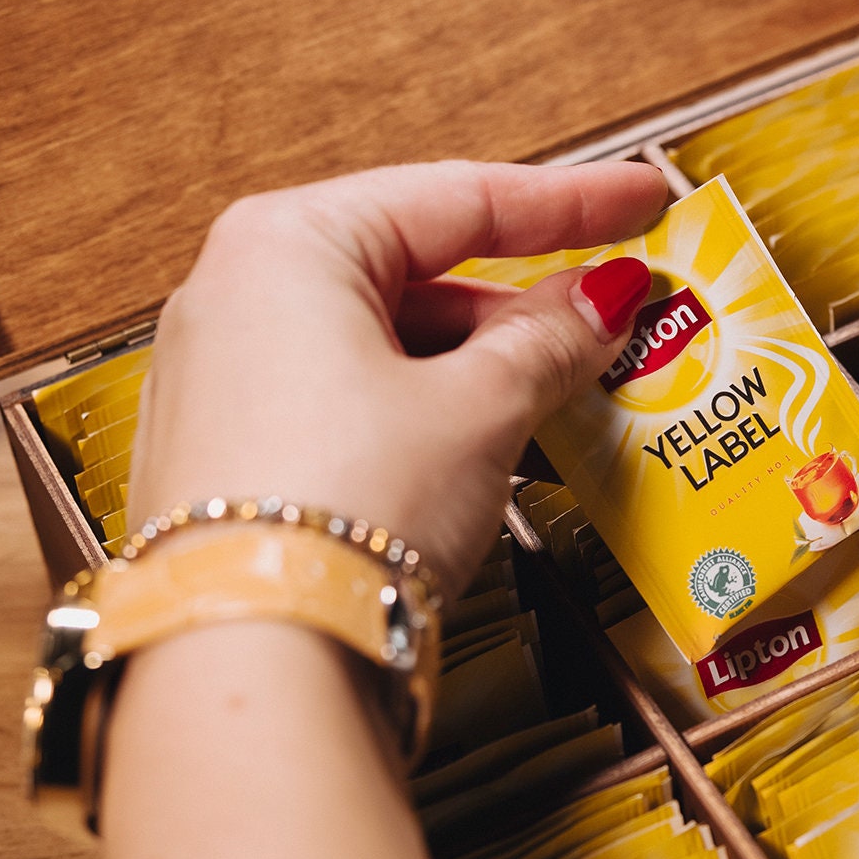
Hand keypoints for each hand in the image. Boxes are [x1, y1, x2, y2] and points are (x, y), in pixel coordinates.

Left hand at [127, 159, 667, 595]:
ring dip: (476, 366)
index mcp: (286, 242)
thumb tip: (599, 302)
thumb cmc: (336, 514)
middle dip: (521, 301)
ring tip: (560, 395)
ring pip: (381, 341)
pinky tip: (483, 446)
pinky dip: (420, 410)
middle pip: (415, 270)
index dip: (571, 202)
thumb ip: (548, 340)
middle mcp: (233, 294)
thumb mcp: (480, 410)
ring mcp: (220, 377)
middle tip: (612, 317)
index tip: (638, 201)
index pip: (459, 197)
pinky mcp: (228, 455)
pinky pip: (344, 400)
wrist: (250, 661)